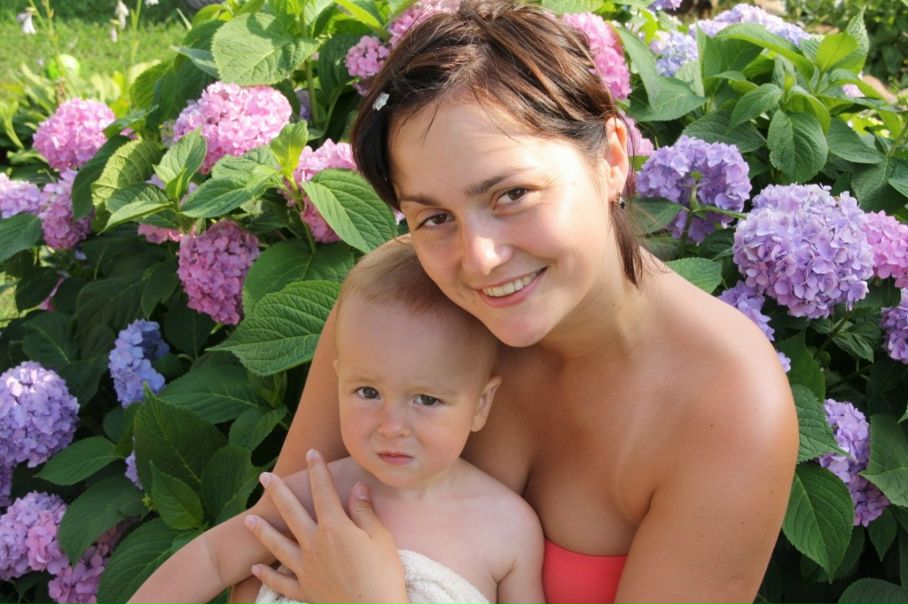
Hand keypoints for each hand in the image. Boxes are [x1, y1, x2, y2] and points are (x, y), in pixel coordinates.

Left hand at [245, 449, 407, 603]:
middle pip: (292, 513)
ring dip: (262, 531)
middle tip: (264, 477)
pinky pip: (281, 581)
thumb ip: (364, 512)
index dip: (317, 471)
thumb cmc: (383, 576)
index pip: (324, 492)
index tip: (311, 454)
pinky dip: (267, 575)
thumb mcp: (380, 538)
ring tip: (249, 519)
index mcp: (335, 528)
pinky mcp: (305, 590)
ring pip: (278, 545)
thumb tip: (357, 488)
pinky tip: (256, 568)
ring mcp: (306, 569)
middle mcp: (315, 544)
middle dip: (278, 493)